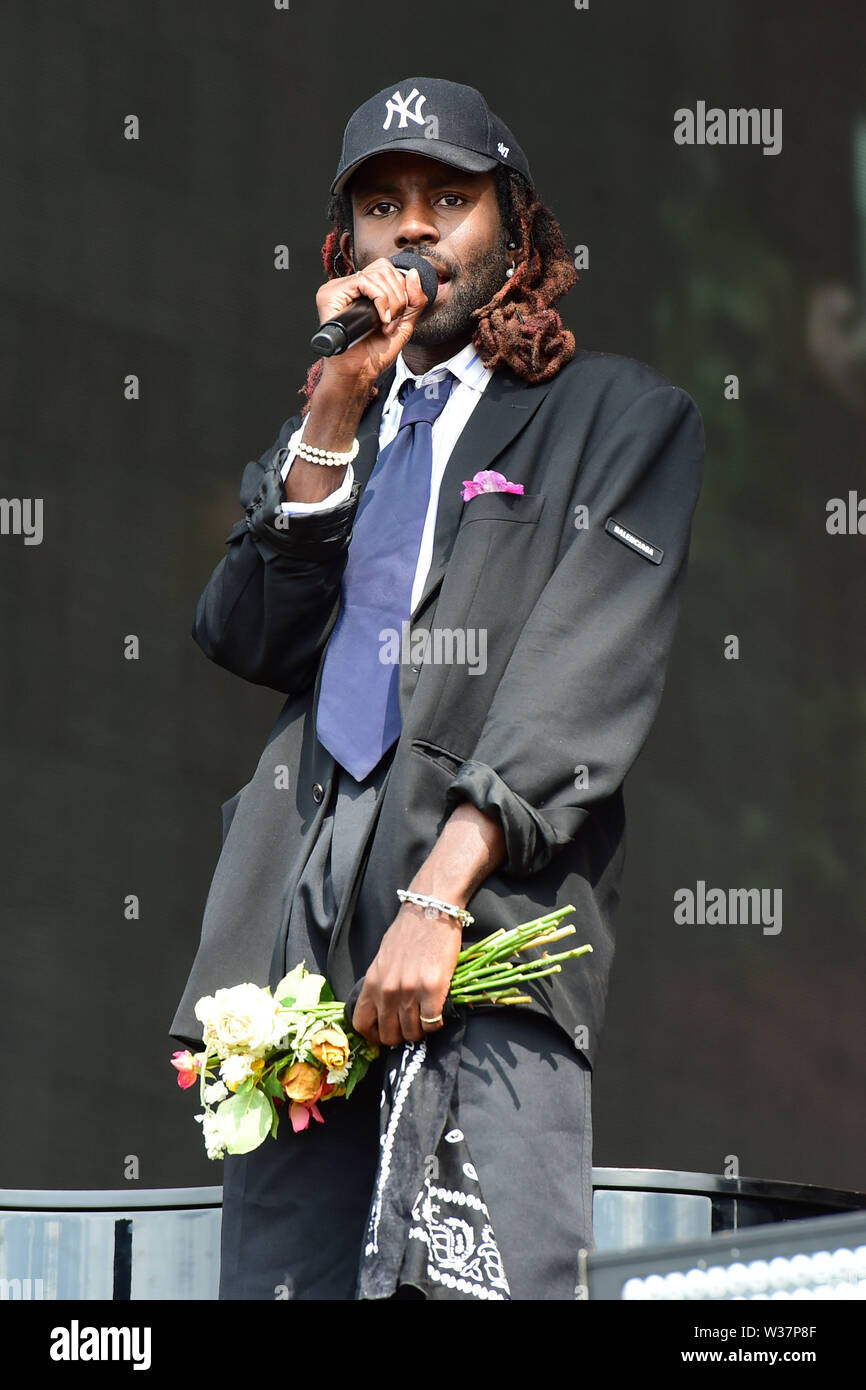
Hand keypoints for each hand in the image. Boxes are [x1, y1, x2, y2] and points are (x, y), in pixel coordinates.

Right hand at [314, 257, 428, 391]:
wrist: (360, 372)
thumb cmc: (375, 353)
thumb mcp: (404, 323)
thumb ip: (414, 300)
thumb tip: (414, 273)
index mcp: (363, 290)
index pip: (386, 269)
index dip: (401, 288)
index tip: (398, 315)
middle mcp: (349, 286)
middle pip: (384, 268)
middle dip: (398, 297)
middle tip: (392, 322)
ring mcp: (337, 288)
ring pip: (376, 274)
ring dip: (391, 302)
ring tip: (386, 324)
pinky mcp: (330, 294)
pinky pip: (364, 281)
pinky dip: (380, 299)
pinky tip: (380, 319)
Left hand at [351, 902, 462, 1047]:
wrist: (429, 911)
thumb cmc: (407, 933)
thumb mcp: (382, 960)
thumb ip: (380, 985)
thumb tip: (383, 1009)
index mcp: (372, 983)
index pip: (362, 1024)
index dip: (374, 1036)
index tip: (385, 1034)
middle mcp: (388, 990)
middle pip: (389, 1035)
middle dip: (400, 1036)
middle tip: (410, 1027)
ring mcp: (410, 991)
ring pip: (412, 1032)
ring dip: (420, 1031)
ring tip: (425, 1018)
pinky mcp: (433, 989)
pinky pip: (432, 1023)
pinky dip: (436, 1023)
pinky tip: (438, 1012)